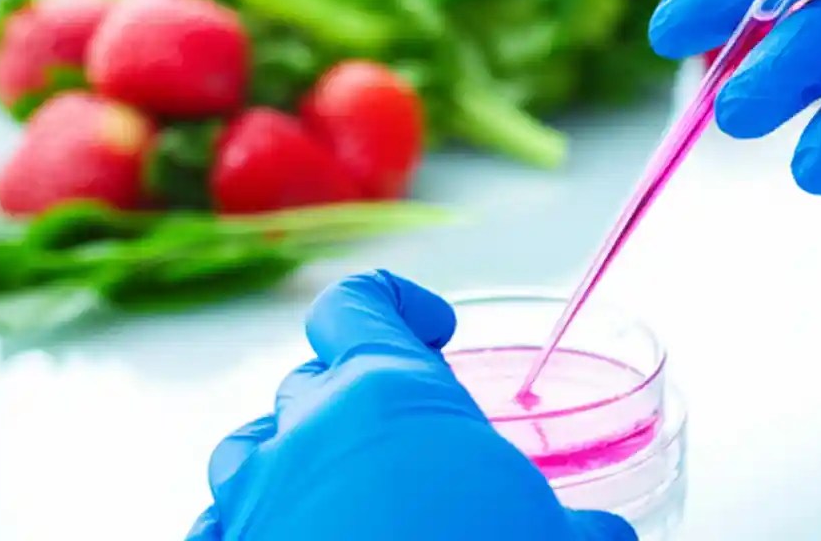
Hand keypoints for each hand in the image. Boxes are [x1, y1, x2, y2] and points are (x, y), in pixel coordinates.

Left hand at [186, 271, 633, 540]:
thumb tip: (603, 540)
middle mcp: (306, 432)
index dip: (397, 305)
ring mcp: (254, 499)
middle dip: (356, 396)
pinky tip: (287, 540)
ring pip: (251, 448)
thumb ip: (577, 527)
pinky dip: (247, 526)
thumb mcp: (554, 537)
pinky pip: (218, 524)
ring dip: (293, 456)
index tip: (435, 332)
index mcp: (385, 392)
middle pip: (312, 380)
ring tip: (342, 493)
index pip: (359, 304)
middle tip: (411, 442)